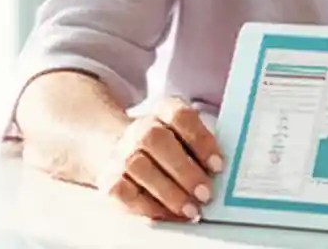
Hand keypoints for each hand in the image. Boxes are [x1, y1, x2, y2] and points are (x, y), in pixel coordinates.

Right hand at [94, 97, 223, 221]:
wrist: (117, 147)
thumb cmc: (165, 146)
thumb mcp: (183, 136)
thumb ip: (201, 149)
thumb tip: (218, 174)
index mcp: (163, 110)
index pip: (180, 116)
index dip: (200, 140)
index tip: (218, 165)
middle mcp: (139, 128)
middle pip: (157, 140)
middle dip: (184, 170)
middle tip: (205, 193)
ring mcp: (121, 153)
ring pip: (139, 168)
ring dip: (168, 192)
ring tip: (191, 210)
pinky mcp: (109, 179)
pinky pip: (124, 193)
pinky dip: (148, 207)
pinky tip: (167, 215)